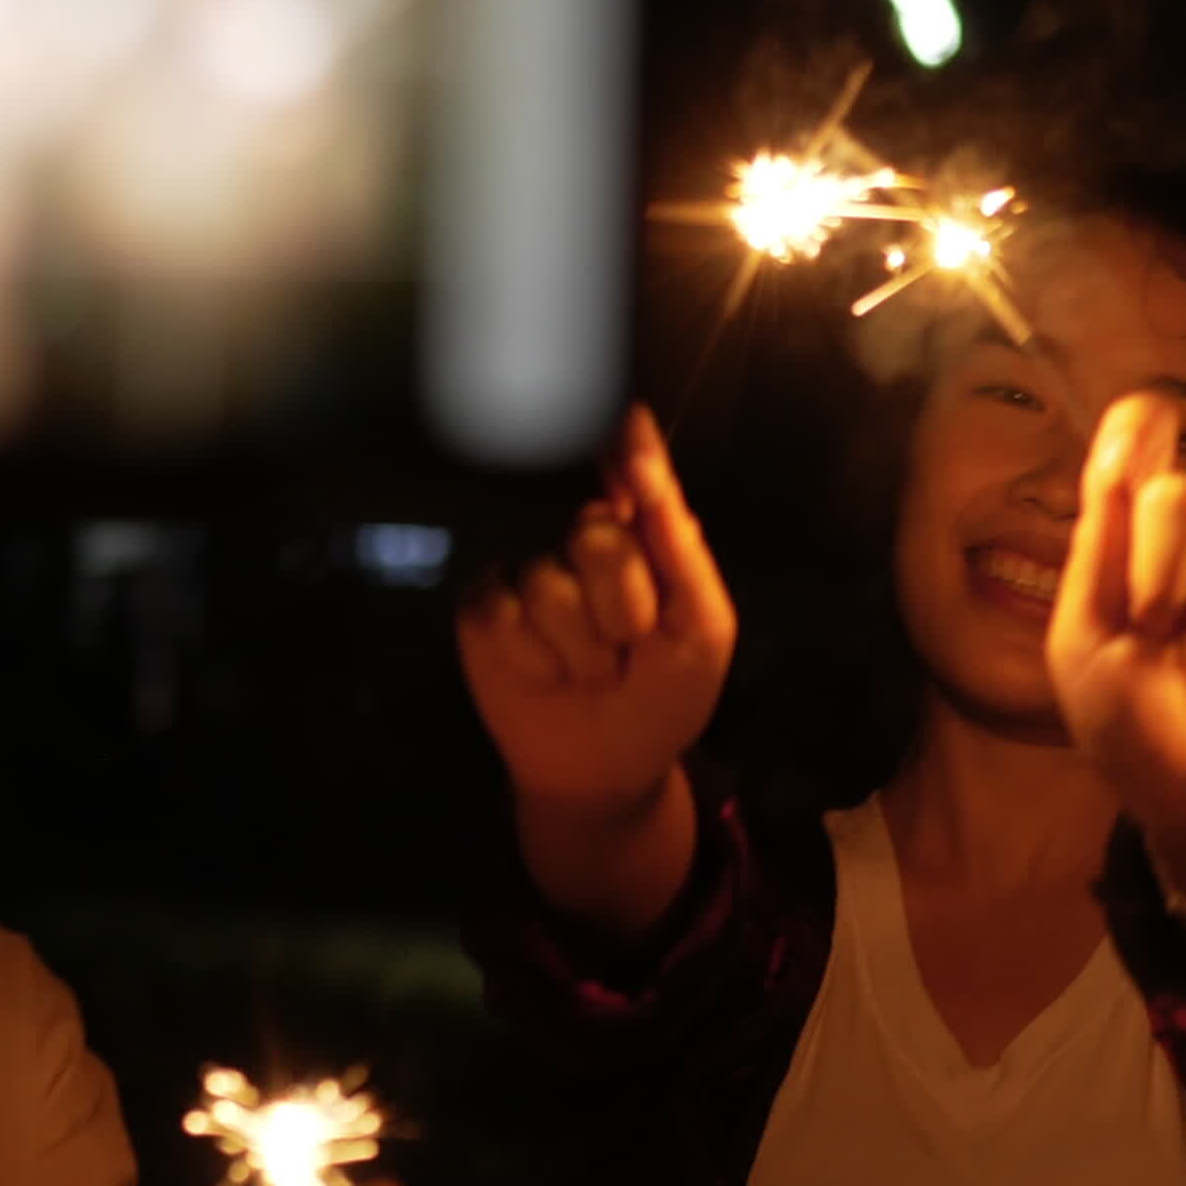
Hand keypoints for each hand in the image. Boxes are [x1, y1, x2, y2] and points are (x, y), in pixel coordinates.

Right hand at [456, 405, 737, 815]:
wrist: (611, 767)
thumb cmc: (666, 694)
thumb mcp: (702, 627)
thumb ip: (679, 549)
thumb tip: (649, 470)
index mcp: (641, 533)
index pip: (632, 472)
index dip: (628, 447)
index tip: (629, 419)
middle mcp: (580, 538)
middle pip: (597, 534)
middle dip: (624, 607)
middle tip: (630, 646)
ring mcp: (526, 570)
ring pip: (549, 584)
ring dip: (582, 650)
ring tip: (591, 672)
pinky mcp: (483, 610)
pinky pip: (502, 615)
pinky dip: (534, 660)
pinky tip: (545, 675)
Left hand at [1046, 390, 1185, 901]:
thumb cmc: (1129, 729)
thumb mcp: (1085, 647)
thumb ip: (1098, 553)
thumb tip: (1110, 462)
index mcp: (1121, 554)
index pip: (1128, 463)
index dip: (1138, 428)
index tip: (1152, 413)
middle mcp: (1184, 549)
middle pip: (1182, 490)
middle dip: (1164, 557)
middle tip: (1156, 625)